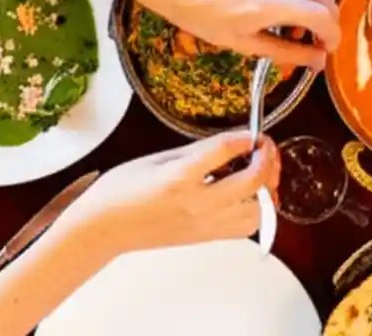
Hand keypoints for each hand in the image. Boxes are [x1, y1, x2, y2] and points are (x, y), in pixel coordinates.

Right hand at [56, 132, 279, 259]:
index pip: (225, 150)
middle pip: (252, 182)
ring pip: (258, 211)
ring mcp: (205, 224)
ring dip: (267, 189)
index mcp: (179, 177)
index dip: (246, 137)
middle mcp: (197, 203)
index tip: (253, 132)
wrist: (104, 229)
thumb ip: (197, 150)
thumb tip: (229, 143)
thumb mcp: (157, 158)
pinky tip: (249, 195)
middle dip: (268, 160)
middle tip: (266, 148)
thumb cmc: (121, 190)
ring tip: (260, 173)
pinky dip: (257, 210)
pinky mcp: (207, 238)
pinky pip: (246, 227)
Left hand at [129, 0, 340, 68]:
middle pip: (324, 0)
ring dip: (319, 7)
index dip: (332, 36)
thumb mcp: (240, 42)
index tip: (326, 52)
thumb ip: (282, 51)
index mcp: (270, 5)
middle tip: (317, 45)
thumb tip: (316, 60)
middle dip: (329, 25)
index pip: (322, 17)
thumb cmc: (199, 14)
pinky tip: (294, 4)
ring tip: (303, 28)